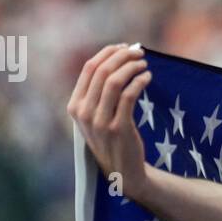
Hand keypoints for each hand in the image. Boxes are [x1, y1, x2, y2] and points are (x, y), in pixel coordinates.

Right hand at [67, 43, 151, 197]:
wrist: (123, 172)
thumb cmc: (112, 140)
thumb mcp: (95, 117)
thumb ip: (98, 93)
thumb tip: (116, 58)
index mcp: (74, 106)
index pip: (88, 68)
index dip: (107, 53)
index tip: (123, 48)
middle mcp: (83, 112)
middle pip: (102, 70)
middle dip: (122, 56)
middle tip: (138, 52)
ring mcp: (100, 121)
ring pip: (115, 80)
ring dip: (132, 66)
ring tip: (144, 64)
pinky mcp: (119, 127)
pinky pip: (130, 95)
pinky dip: (140, 81)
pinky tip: (148, 78)